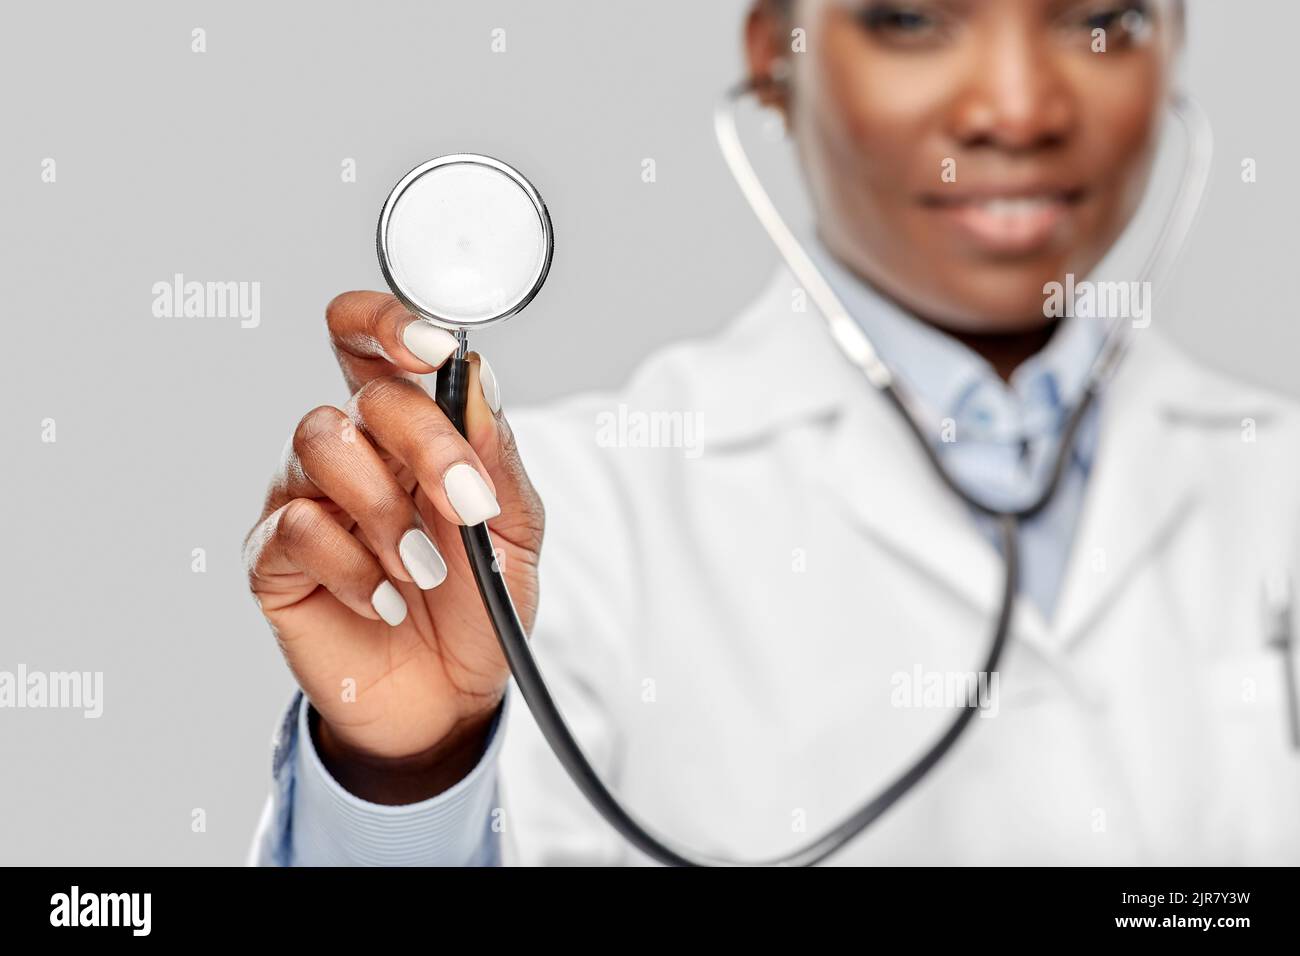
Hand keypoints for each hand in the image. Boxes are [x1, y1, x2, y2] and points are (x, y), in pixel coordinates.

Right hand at [244, 292, 543, 802]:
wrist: (449, 697)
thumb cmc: (479, 605)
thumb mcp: (514, 532)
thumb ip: (496, 459)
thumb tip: (478, 376)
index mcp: (406, 430)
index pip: (366, 341)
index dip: (386, 324)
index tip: (435, 350)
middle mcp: (349, 451)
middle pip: (363, 395)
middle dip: (428, 445)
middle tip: (467, 505)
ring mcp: (304, 497)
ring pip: (322, 444)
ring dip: (388, 510)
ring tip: (426, 571)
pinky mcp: (273, 557)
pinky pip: (299, 527)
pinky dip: (356, 568)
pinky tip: (387, 603)